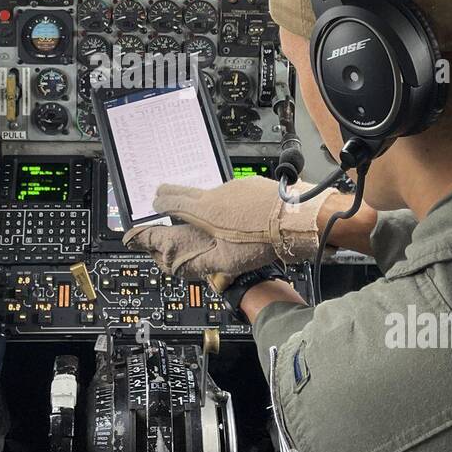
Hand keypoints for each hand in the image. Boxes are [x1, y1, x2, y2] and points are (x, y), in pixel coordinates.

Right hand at [122, 176, 331, 290]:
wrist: (297, 218)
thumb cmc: (262, 241)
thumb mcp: (228, 261)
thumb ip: (202, 262)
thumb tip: (183, 266)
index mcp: (206, 210)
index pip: (174, 201)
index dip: (161, 202)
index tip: (155, 201)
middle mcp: (217, 193)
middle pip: (188, 190)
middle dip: (173, 193)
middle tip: (163, 192)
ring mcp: (236, 186)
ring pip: (215, 195)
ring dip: (212, 206)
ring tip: (220, 223)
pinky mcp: (253, 185)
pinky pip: (236, 194)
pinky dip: (234, 204)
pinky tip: (244, 217)